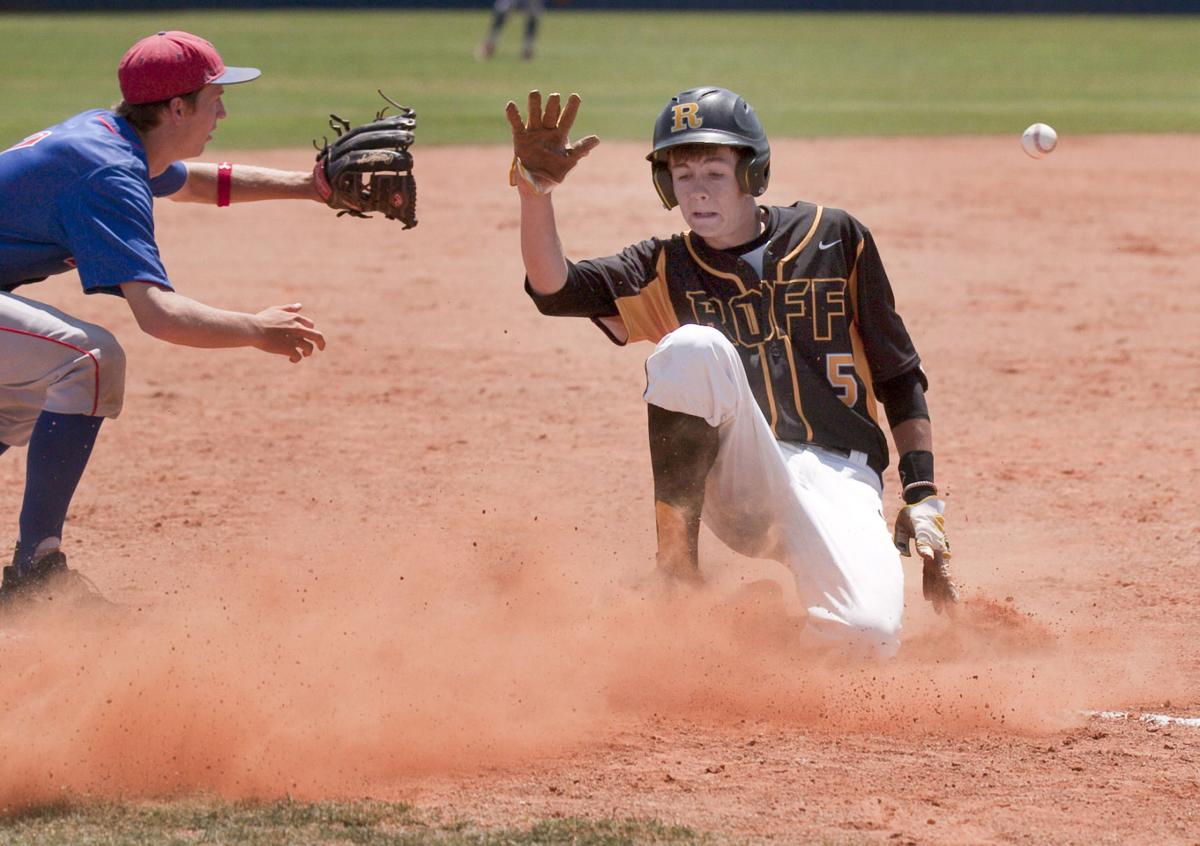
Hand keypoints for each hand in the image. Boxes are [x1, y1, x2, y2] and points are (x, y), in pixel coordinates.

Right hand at [254, 304, 325, 362]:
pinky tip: (291, 359)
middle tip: (320, 348)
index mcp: (295, 318)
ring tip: (302, 355)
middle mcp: (297, 328)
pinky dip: (296, 359)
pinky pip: (298, 356)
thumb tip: (300, 305)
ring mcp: (293, 339)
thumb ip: (289, 308)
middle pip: (317, 336)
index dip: (311, 331)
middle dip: (321, 343)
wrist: (252, 329)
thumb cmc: (261, 320)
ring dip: (307, 353)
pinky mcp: (288, 348)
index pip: (310, 324)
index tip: (309, 336)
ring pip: (309, 348)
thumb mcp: (276, 310)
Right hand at [505, 90, 599, 193]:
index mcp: (561, 136)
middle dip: (552, 104)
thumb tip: (597, 139)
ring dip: (534, 104)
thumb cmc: (554, 176)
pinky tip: (511, 105)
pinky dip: (513, 115)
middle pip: (550, 113)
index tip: (575, 97)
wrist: (536, 187)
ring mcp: (533, 133)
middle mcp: (547, 130)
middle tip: (555, 97)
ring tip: (535, 93)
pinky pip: (516, 124)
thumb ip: (580, 150)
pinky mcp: (520, 138)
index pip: (567, 118)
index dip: (571, 107)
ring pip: (534, 114)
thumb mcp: (569, 163)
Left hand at [894, 496, 958, 613]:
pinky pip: (930, 574)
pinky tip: (929, 598)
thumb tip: (925, 556)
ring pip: (938, 579)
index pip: (943, 572)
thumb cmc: (915, 514)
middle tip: (952, 616)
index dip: (948, 587)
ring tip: (941, 612)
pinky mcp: (930, 554)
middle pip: (944, 580)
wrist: (920, 503)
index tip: (954, 602)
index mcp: (937, 548)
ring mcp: (936, 554)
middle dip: (947, 598)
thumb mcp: (914, 525)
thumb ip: (919, 540)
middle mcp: (939, 554)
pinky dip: (930, 586)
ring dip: (939, 596)